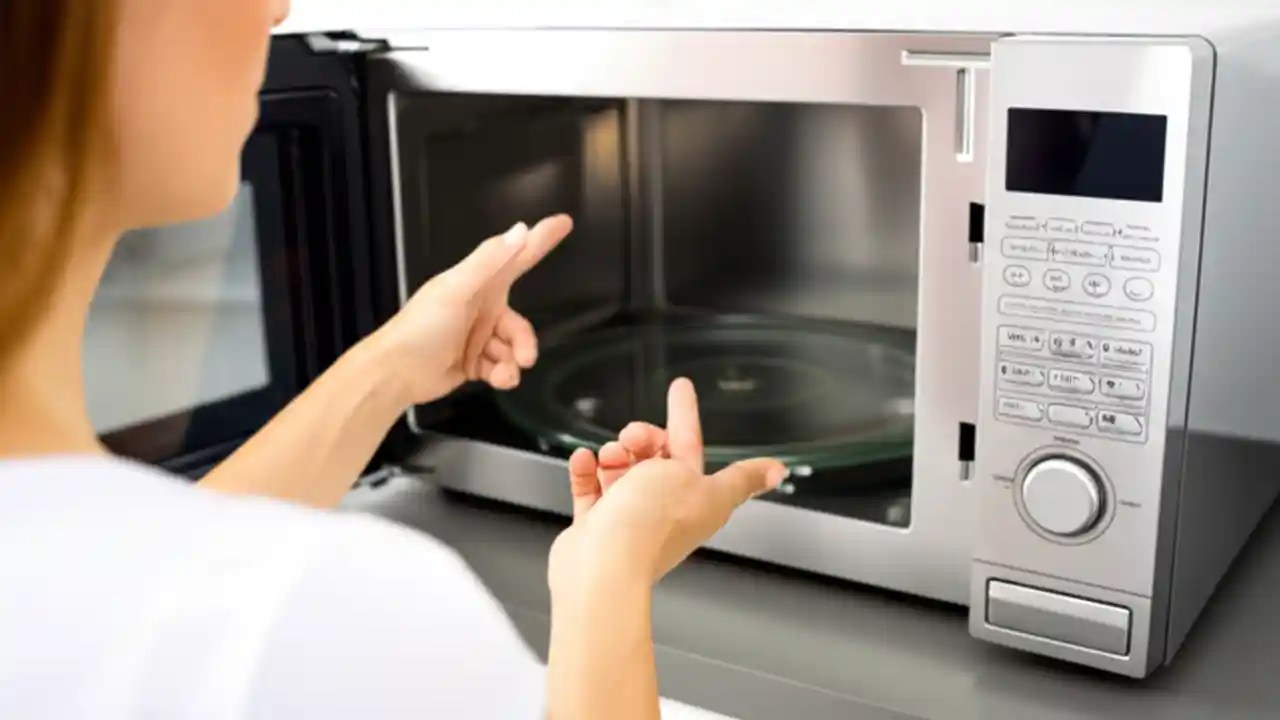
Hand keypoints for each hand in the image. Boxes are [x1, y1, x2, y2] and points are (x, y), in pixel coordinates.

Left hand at [368, 215, 572, 405]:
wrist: (395, 373)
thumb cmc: (422, 326)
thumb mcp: (456, 288)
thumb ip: (490, 261)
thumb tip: (521, 229)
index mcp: (478, 284)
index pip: (516, 257)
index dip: (540, 239)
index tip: (564, 222)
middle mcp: (480, 307)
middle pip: (519, 323)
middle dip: (525, 341)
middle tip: (525, 358)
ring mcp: (477, 337)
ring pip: (512, 350)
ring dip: (510, 363)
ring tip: (499, 373)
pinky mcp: (474, 363)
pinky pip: (501, 368)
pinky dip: (501, 375)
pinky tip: (492, 379)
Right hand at [548, 379, 786, 590]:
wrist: (602, 565)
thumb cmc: (649, 525)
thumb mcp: (703, 484)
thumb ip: (740, 476)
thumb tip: (777, 472)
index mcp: (697, 497)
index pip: (691, 445)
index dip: (685, 414)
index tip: (681, 388)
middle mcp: (664, 508)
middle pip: (653, 456)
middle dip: (641, 437)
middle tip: (632, 437)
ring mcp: (629, 518)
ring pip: (620, 470)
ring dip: (612, 454)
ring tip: (608, 456)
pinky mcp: (598, 526)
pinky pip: (590, 488)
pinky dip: (586, 471)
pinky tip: (585, 460)